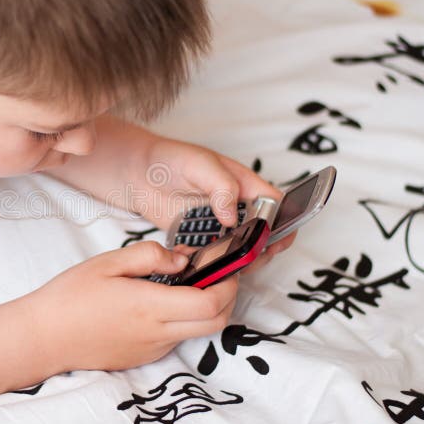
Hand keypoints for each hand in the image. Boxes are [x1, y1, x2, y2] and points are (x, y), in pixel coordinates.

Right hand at [25, 241, 238, 371]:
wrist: (44, 337)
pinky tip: (163, 302)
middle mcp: (157, 334)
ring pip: (198, 332)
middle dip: (227, 298)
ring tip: (189, 283)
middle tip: (219, 274)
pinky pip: (176, 339)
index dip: (228, 284)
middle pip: (216, 323)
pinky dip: (184, 320)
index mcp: (150, 307)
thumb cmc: (70, 296)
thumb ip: (150, 255)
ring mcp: (152, 349)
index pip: (211, 303)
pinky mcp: (143, 358)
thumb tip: (182, 259)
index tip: (225, 266)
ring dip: (206, 310)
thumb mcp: (108, 262)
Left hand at [133, 137, 296, 259]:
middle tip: (248, 258)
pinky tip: (196, 260)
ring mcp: (219, 226)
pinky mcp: (199, 239)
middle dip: (261, 250)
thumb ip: (221, 187)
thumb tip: (233, 217)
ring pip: (240, 250)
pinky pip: (212, 257)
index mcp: (245, 186)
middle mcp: (236, 208)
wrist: (138, 174)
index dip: (284, 223)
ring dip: (237, 261)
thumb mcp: (201, 164)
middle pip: (263, 234)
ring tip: (222, 262)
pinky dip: (210, 264)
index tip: (277, 240)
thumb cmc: (172, 159)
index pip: (276, 205)